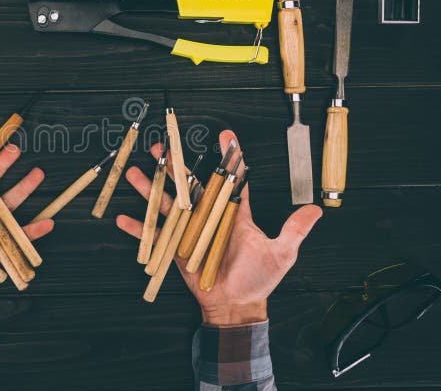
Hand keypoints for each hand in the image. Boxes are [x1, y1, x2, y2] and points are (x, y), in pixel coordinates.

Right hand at [116, 130, 321, 325]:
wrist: (236, 305)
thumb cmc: (258, 279)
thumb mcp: (282, 252)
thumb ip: (295, 229)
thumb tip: (317, 209)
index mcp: (233, 213)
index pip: (231, 179)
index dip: (229, 157)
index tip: (225, 136)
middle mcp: (209, 216)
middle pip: (190, 184)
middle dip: (176, 164)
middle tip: (163, 145)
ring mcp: (190, 231)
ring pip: (168, 204)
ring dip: (151, 189)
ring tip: (135, 172)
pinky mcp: (177, 248)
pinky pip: (156, 236)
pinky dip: (140, 229)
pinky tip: (123, 218)